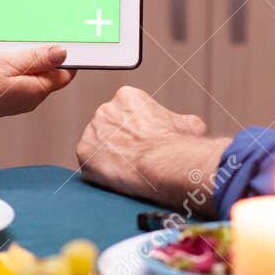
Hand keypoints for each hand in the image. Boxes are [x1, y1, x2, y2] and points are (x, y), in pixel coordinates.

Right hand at [0, 46, 74, 129]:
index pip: (66, 72)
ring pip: (33, 75)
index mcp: (38, 89)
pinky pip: (20, 80)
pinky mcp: (7, 99)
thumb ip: (37, 57)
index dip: (66, 55)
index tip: (59, 38)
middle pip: (50, 72)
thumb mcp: (8, 62)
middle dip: (44, 55)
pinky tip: (1, 59)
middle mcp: (32, 98)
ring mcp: (20, 100)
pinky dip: (15, 67)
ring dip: (27, 60)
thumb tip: (64, 53)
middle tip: (30, 38)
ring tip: (11, 47)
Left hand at [77, 86, 228, 210]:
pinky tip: (118, 177)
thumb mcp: (189, 124)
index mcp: (127, 96)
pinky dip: (100, 172)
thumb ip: (178, 120)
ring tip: (128, 169)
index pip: (125, 111)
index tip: (144, 141)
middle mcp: (105, 109)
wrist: (164, 165)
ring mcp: (92, 131)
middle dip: (120, 141)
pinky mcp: (84, 153)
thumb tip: (185, 126)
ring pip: (98, 145)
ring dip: (109, 156)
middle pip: (108, 127)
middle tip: (135, 157)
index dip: (136, 129)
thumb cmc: (177, 145)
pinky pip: (89, 164)